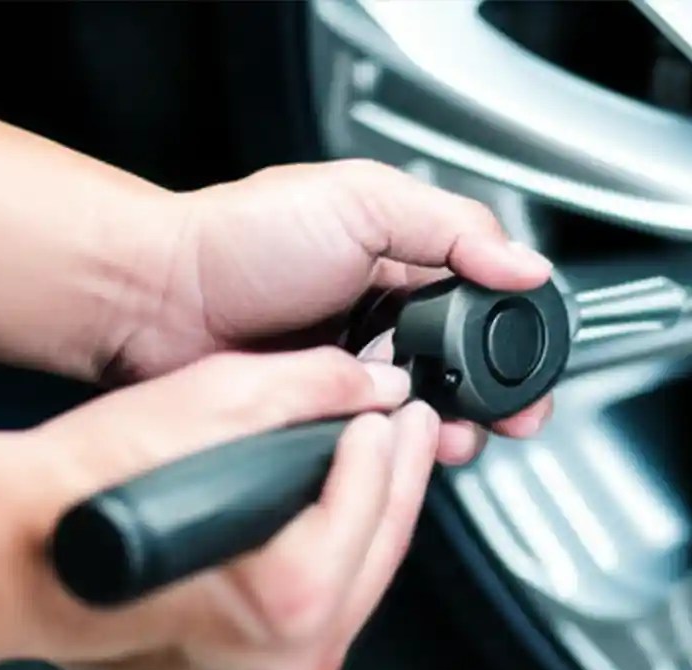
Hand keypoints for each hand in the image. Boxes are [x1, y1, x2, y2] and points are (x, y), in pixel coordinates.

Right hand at [18, 347, 433, 669]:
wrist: (12, 550)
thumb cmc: (85, 492)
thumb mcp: (209, 402)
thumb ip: (311, 387)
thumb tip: (371, 385)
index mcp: (286, 599)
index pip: (372, 506)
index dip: (392, 447)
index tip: (399, 409)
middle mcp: (287, 658)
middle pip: (379, 553)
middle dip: (400, 479)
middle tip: (409, 427)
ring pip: (357, 586)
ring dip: (374, 518)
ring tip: (385, 461)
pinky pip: (323, 610)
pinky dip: (338, 558)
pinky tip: (343, 513)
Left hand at [115, 159, 555, 464]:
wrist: (158, 298)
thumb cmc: (242, 237)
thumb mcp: (363, 203)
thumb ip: (451, 227)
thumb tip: (526, 265)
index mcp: (406, 261)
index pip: (486, 305)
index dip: (516, 342)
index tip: (533, 372)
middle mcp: (385, 318)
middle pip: (466, 368)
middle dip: (495, 398)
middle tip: (511, 418)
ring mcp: (355, 370)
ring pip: (426, 411)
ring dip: (449, 426)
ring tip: (453, 432)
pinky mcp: (324, 412)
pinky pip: (375, 437)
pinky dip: (394, 445)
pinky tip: (398, 441)